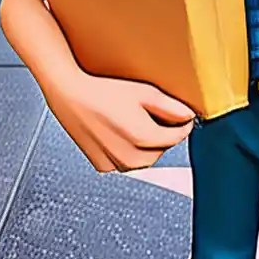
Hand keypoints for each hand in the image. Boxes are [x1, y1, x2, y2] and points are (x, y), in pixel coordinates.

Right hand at [44, 72, 194, 171]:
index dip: (182, 124)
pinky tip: (117, 132)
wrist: (69, 95)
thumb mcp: (144, 92)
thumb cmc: (102, 91)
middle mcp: (131, 157)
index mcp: (144, 138)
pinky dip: (126, 151)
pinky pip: (125, 162)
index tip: (182, 116)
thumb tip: (189, 116)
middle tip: (151, 115)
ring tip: (132, 121)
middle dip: (162, 134)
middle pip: (162, 149)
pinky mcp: (103, 166)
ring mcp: (116, 164)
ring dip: (146, 145)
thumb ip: (171, 107)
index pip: (178, 137)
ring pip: (145, 159)